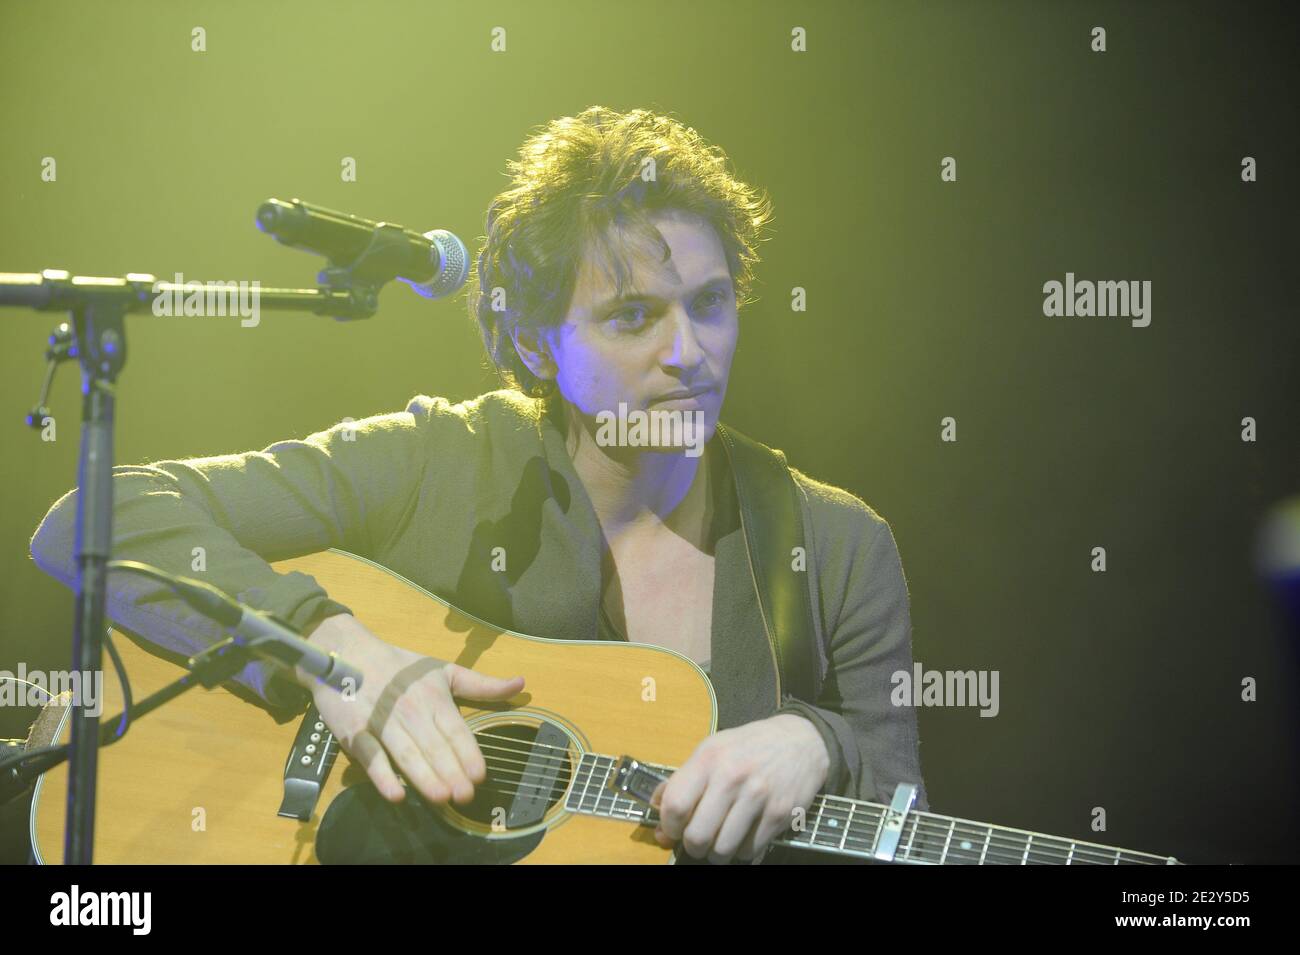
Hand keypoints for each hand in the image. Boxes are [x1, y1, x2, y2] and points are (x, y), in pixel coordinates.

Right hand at [295, 613, 524, 806]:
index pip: (454, 729)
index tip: (480, 775)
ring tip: (441, 798)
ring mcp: (381, 722)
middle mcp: (410, 710)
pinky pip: (370, 757)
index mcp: (434, 697)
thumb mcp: (443, 670)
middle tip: (465, 796)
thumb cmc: (400, 667)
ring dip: (423, 777)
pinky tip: (396, 794)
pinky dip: (382, 776)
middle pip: (433, 745)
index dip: (468, 752)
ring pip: (405, 753)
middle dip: (450, 771)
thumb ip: (482, 684)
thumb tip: (521, 684)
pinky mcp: (355, 732)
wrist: (347, 653)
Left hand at [651, 713, 829, 863]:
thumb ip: (682, 779)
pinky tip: (744, 836)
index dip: (668, 826)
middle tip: (698, 841)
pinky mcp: (780, 813)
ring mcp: (759, 796)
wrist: (801, 741)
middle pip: (697, 835)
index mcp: (709, 758)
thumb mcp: (711, 749)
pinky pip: (750, 850)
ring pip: (724, 849)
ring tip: (720, 841)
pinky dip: (742, 851)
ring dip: (717, 853)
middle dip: (693, 846)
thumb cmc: (749, 747)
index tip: (672, 829)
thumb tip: (656, 810)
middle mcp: (733, 776)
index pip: (675, 805)